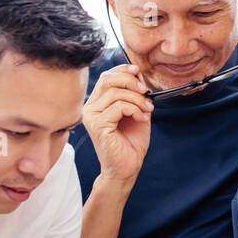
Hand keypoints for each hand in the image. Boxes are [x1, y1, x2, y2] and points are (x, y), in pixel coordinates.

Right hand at [81, 64, 153, 183]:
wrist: (127, 167)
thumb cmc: (130, 143)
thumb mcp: (136, 112)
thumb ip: (136, 95)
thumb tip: (139, 75)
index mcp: (97, 103)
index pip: (107, 76)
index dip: (123, 70)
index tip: (138, 71)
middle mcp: (90, 108)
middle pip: (108, 80)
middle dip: (130, 81)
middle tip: (145, 92)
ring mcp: (92, 117)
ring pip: (115, 93)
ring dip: (137, 99)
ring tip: (147, 110)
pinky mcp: (98, 125)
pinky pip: (118, 107)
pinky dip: (134, 109)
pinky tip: (141, 118)